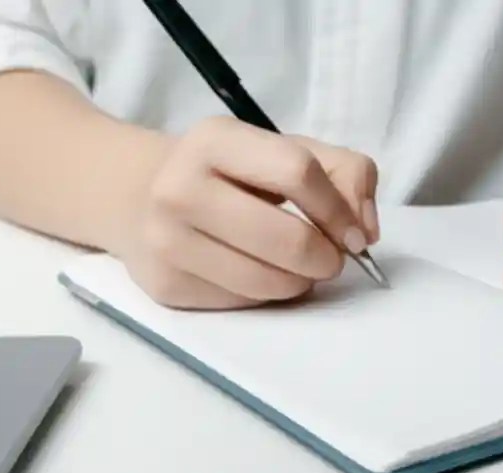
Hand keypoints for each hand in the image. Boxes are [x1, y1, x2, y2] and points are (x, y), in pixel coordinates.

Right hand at [121, 116, 378, 308]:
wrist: (137, 197)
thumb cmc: (224, 173)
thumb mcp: (278, 149)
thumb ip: (341, 171)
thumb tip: (365, 230)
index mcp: (213, 141)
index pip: (297, 172)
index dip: (338, 209)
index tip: (353, 232)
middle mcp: (180, 188)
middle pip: (289, 239)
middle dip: (326, 257)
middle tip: (330, 258)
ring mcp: (167, 241)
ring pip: (268, 282)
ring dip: (300, 282)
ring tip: (295, 267)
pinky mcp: (166, 286)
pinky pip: (242, 302)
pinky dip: (264, 294)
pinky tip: (256, 273)